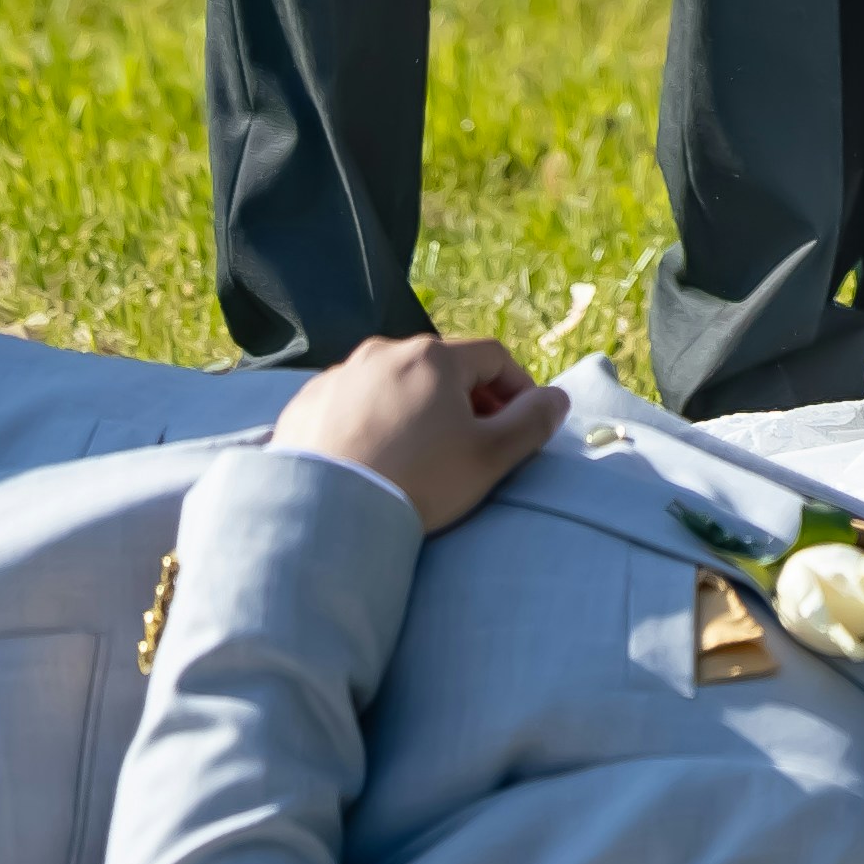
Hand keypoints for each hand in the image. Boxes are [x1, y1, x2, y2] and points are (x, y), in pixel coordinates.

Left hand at [276, 328, 569, 531]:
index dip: (517, 388)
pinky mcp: (306, 403)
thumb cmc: (417, 481)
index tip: (522, 424)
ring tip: (419, 453)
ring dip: (415, 408)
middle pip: (441, 367)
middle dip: (466, 399)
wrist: (324, 512)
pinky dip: (371, 421)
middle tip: (474, 442)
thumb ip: (532, 422)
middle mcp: (383, 351)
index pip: (493, 357)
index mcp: (433, 357)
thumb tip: (556, 399)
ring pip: (393, 383)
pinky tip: (372, 458)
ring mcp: (339, 375)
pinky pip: (352, 403)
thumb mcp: (489, 457)